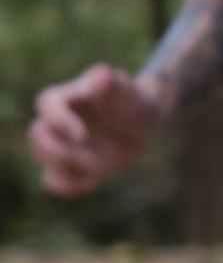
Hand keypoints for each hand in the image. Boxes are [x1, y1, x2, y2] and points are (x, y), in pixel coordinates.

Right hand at [29, 66, 162, 195]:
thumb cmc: (133, 101)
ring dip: (64, 166)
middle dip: (56, 147)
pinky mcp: (70, 164)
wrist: (145, 123)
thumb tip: (98, 76)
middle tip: (87, 151)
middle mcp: (58, 121)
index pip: (46, 102)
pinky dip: (66, 186)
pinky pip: (53, 180)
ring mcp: (63, 144)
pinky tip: (92, 182)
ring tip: (95, 166)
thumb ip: (109, 81)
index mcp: (68, 97)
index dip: (58, 119)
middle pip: (37, 134)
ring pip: (43, 159)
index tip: (82, 134)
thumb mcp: (125, 89)